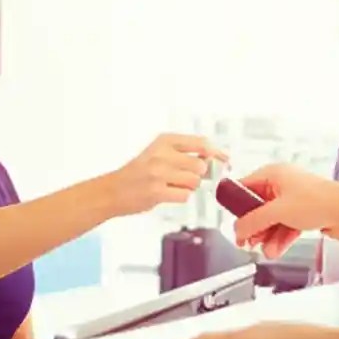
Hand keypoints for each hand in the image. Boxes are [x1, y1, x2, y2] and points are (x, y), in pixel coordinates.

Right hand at [104, 133, 226, 215]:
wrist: (112, 190)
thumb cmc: (139, 173)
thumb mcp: (158, 153)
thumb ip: (184, 154)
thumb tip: (214, 161)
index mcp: (164, 141)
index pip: (201, 143)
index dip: (217, 153)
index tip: (226, 160)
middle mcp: (162, 154)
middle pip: (200, 165)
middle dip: (198, 175)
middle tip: (184, 179)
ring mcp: (158, 173)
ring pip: (194, 181)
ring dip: (188, 187)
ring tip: (171, 186)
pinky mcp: (156, 191)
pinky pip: (185, 195)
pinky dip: (180, 197)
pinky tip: (167, 194)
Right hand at [229, 164, 338, 258]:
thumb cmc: (319, 201)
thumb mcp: (278, 211)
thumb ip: (254, 221)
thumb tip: (237, 228)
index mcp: (273, 174)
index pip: (245, 187)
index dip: (236, 204)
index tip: (232, 221)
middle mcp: (282, 185)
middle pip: (257, 207)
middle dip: (253, 227)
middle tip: (246, 241)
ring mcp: (293, 200)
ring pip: (271, 220)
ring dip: (267, 237)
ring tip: (265, 250)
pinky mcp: (302, 214)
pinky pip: (284, 226)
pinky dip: (279, 238)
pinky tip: (275, 250)